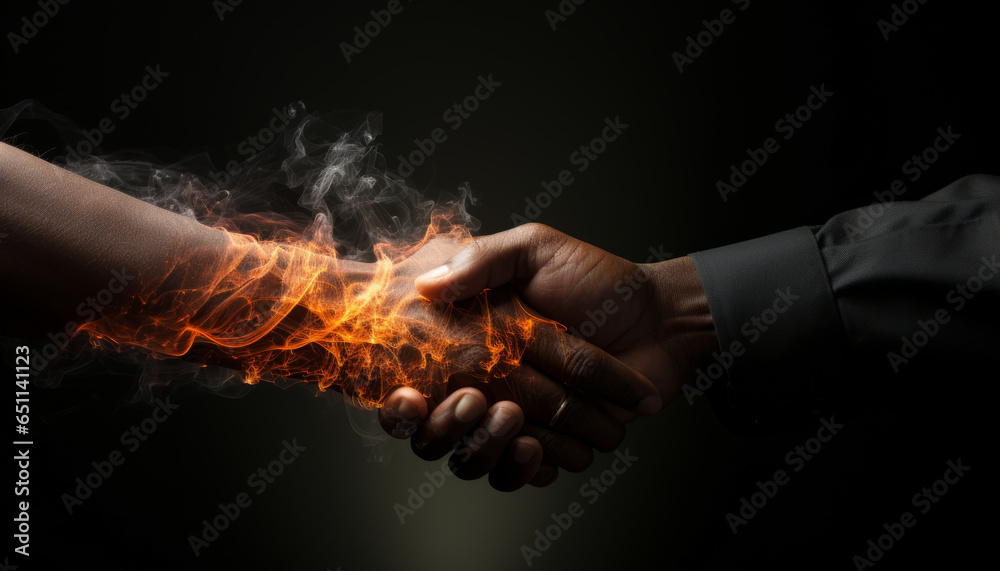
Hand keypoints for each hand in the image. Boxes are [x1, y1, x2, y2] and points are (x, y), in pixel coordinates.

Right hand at [400, 224, 718, 460]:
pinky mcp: (550, 445)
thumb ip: (483, 260)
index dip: (401, 402)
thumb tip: (426, 284)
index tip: (408, 398)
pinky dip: (527, 468)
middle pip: (439, 432)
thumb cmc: (597, 279)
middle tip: (474, 402)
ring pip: (476, 459)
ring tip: (517, 424)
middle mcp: (485, 385)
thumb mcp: (536, 249)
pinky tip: (537, 449)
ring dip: (490, 448)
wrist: (660, 318)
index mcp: (470, 343)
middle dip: (449, 427)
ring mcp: (517, 419)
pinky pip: (521, 475)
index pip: (414, 382)